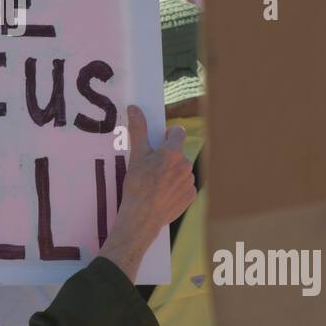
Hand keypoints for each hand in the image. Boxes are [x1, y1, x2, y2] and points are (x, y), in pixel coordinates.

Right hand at [100, 105, 195, 280]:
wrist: (142, 217)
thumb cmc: (137, 185)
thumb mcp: (136, 156)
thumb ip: (138, 129)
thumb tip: (135, 108)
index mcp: (173, 153)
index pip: (178, 132)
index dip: (168, 135)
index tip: (159, 141)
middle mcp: (186, 165)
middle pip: (178, 153)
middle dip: (167, 157)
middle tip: (151, 167)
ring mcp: (190, 182)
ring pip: (181, 170)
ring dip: (172, 172)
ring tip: (155, 183)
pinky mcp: (190, 196)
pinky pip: (184, 186)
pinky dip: (175, 187)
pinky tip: (162, 194)